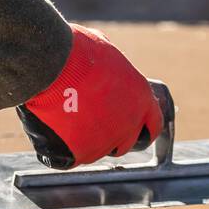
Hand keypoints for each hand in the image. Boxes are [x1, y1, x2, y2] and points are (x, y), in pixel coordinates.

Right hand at [17, 24, 163, 168]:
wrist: (54, 67)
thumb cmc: (77, 52)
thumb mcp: (106, 51)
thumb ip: (114, 69)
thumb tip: (107, 67)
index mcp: (141, 98)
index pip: (153, 124)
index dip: (142, 127)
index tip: (134, 128)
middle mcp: (130, 124)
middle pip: (127, 143)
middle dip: (114, 137)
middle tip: (94, 125)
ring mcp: (108, 141)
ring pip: (100, 151)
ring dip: (88, 141)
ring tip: (69, 122)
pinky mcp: (84, 153)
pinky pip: (76, 156)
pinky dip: (67, 147)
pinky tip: (58, 131)